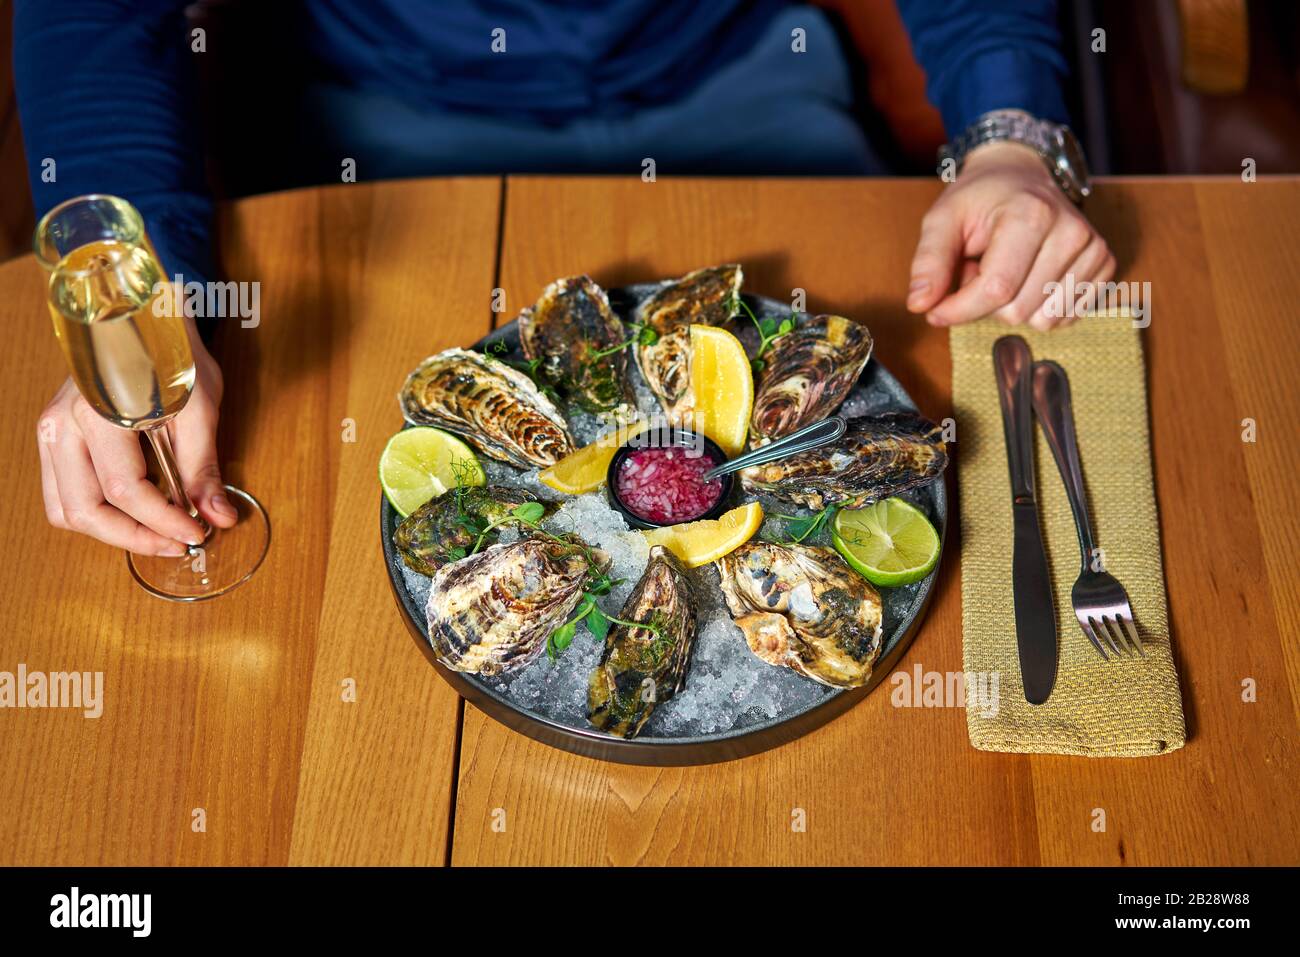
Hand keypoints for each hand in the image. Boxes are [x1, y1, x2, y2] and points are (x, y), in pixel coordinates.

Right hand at [37, 327, 236, 555]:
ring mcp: (50, 432)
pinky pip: (62, 495)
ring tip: (158, 532)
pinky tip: (135, 511)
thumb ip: (204, 468)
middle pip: (84, 509)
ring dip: (112, 532)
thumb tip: (220, 517)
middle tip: (177, 542)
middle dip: (134, 537)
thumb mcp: (200, 409)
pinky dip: (96, 513)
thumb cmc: (175, 357)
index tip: (196, 533)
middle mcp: (62, 424)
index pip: (125, 489)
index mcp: (99, 410)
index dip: (163, 521)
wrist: (146, 319)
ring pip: (66, 509)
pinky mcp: (52, 439)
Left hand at [906, 140, 1114, 329]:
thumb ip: (929, 262)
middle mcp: (1071, 231)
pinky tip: (1030, 277)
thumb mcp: (943, 219)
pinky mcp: (1104, 265)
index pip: (996, 289)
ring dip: (1012, 306)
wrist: (1022, 175)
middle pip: (1017, 311)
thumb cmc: (981, 198)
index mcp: (1031, 215)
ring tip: (1005, 270)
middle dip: (986, 302)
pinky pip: (1064, 317)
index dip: (959, 310)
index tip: (936, 311)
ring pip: (1042, 320)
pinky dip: (1039, 307)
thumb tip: (920, 305)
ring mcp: (1093, 249)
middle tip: (979, 269)